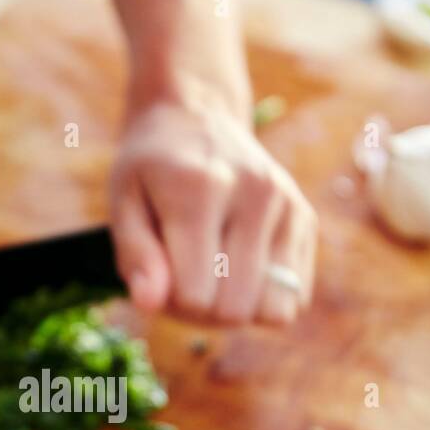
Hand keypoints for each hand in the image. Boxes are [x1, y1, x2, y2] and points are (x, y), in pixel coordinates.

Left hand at [109, 96, 316, 323]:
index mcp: (200, 187)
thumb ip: (135, 255)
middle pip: (235, 309)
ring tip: (213, 278)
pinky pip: (295, 298)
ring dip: (237, 310)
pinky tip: (239, 269)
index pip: (195, 296)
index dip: (170, 303)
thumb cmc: (152, 168)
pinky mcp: (305, 218)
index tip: (159, 279)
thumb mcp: (124, 202)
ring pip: (273, 310)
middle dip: (203, 313)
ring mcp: (287, 205)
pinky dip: (264, 299)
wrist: (196, 115)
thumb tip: (150, 305)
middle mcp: (253, 193)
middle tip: (183, 281)